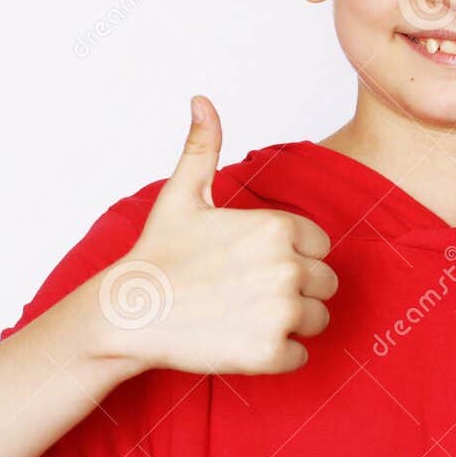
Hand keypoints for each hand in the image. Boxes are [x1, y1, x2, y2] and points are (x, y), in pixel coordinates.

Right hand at [97, 96, 336, 373]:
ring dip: (290, 323)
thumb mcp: (182, 194)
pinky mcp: (270, 353)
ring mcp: (280, 311)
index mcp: (276, 226)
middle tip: (248, 295)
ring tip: (245, 316)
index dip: (292, 256)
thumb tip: (201, 100)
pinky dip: (277, 355)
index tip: (254, 265)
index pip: (319, 246)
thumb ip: (203, 147)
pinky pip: (301, 356)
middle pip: (325, 284)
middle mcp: (286, 266)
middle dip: (297, 290)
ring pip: (318, 319)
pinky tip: (241, 341)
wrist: (130, 312)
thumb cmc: (158, 254)